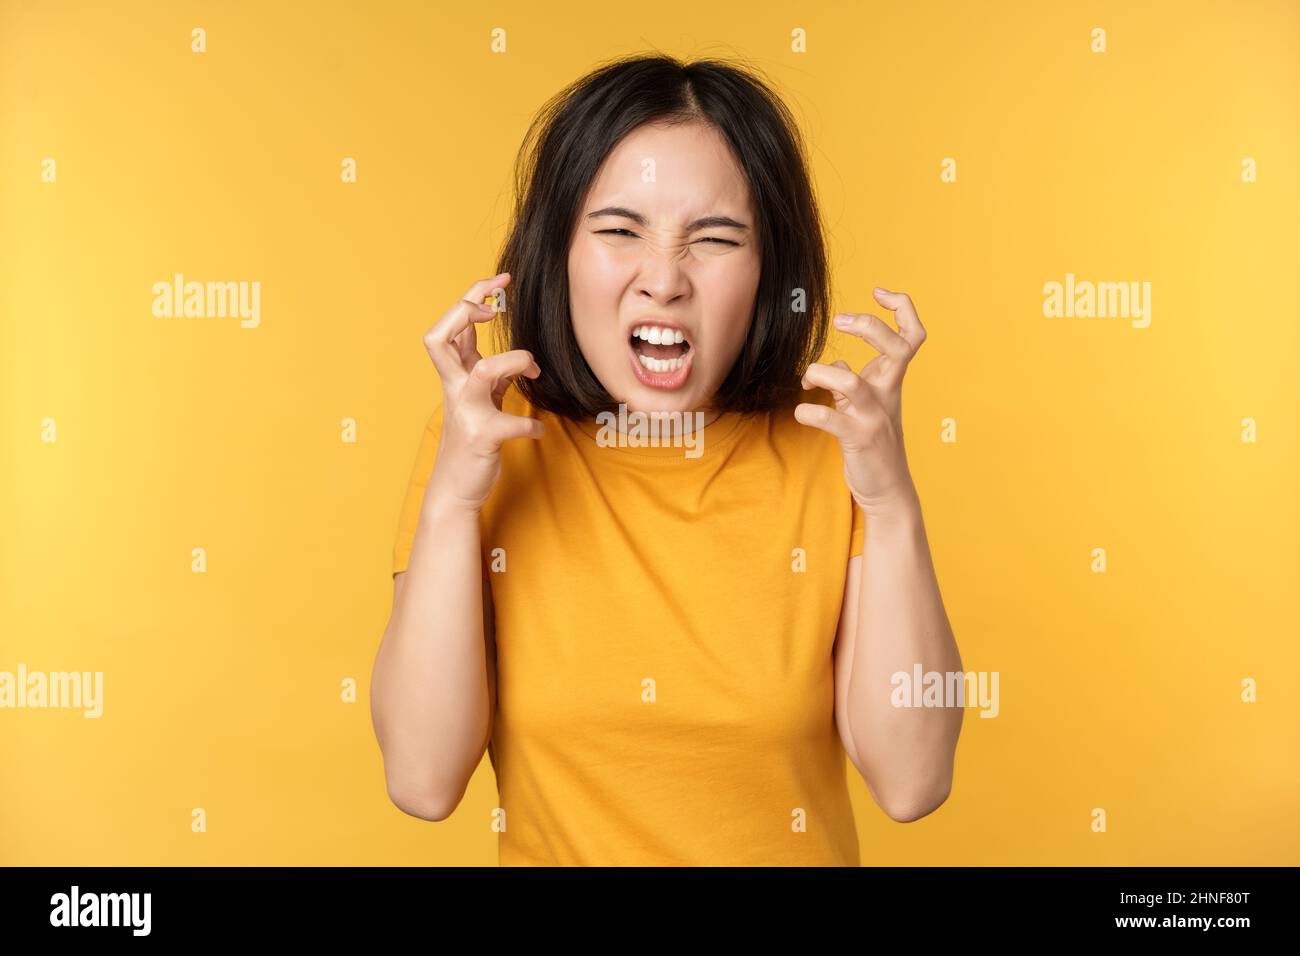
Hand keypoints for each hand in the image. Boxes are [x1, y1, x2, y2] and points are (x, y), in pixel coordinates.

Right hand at [422, 271, 543, 512]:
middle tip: (498, 306)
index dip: (472, 297)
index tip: (501, 283)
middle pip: (439, 337)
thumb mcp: (480, 400)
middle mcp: (454, 389)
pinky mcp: (482, 438)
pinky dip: (532, 426)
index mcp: (454, 376)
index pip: (450, 324)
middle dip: (467, 310)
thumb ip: (489, 373)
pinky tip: (538, 431)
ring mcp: (466, 412)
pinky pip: (513, 424)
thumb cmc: (472, 440)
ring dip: (514, 362)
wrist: (456, 488)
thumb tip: (513, 357)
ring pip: (481, 370)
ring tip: (534, 372)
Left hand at [793, 287, 926, 518]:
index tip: (878, 293)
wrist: (888, 491)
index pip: (913, 335)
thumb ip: (851, 382)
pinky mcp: (857, 441)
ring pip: (852, 383)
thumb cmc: (875, 444)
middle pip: (898, 348)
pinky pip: (830, 420)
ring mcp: (874, 418)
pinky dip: (809, 413)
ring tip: (808, 379)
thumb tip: (834, 364)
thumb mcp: (866, 407)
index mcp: (891, 382)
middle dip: (870, 327)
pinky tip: (800, 414)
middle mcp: (887, 395)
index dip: (902, 307)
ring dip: (823, 374)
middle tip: (839, 322)